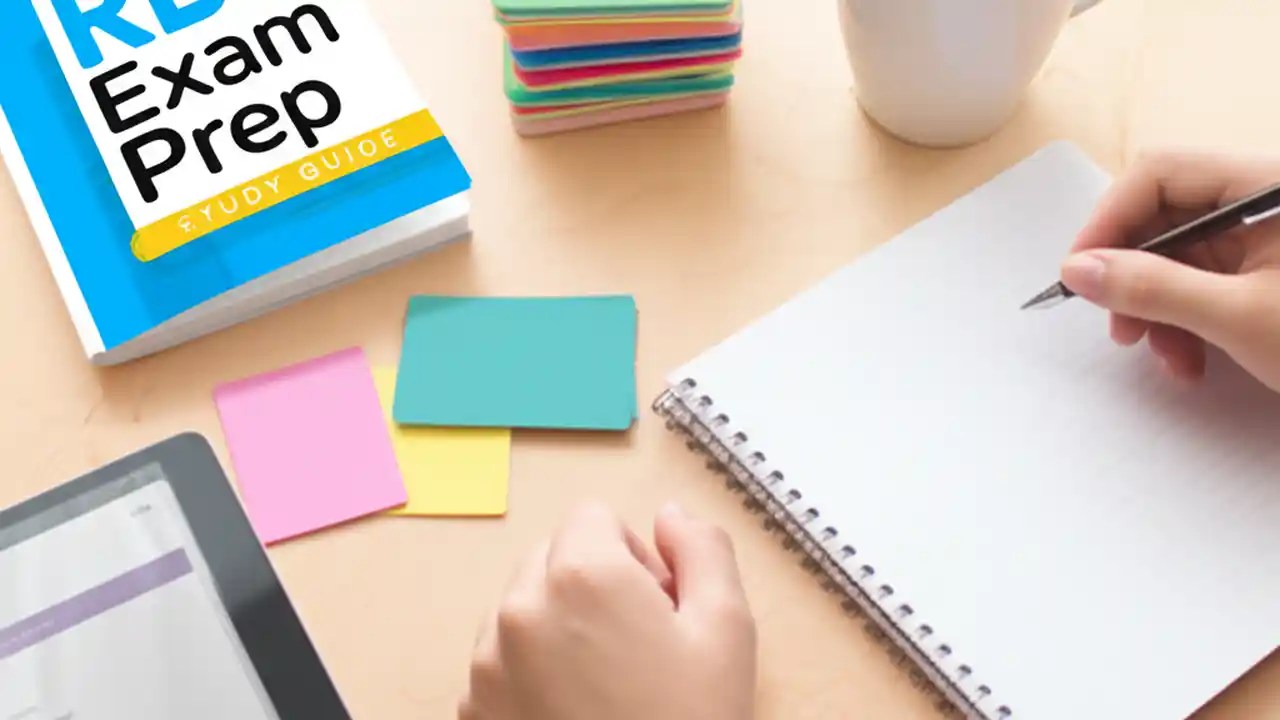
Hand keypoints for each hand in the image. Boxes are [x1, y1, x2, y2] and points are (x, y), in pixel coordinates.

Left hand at [459, 502, 756, 719]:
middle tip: (638, 645)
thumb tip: (672, 516)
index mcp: (582, 576)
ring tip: (607, 685)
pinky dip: (531, 673)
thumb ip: (703, 549)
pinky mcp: (473, 709)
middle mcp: (520, 609)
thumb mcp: (727, 630)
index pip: (595, 517)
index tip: (656, 606)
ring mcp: (487, 664)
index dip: (635, 555)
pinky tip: (576, 713)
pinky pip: (500, 661)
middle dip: (594, 585)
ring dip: (559, 627)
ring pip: (523, 608)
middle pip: (553, 557)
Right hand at [1060, 151, 1279, 390]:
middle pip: (1167, 214)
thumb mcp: (1240, 318)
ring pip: (1181, 255)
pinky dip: (1187, 321)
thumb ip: (1154, 288)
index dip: (1110, 220)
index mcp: (1270, 187)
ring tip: (1166, 358)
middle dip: (1133, 275)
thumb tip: (1080, 270)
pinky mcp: (1271, 271)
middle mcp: (1266, 202)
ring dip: (1158, 308)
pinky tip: (1193, 360)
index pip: (1160, 173)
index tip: (1082, 273)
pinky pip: (1206, 282)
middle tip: (1120, 326)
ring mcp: (1270, 238)